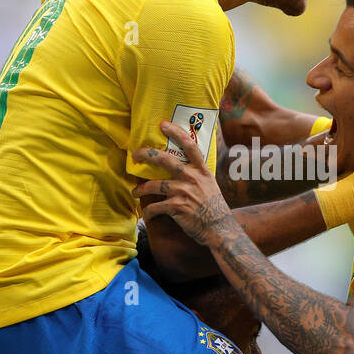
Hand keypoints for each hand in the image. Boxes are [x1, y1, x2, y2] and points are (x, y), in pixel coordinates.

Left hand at [133, 122, 233, 245]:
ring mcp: (183, 192)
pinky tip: (148, 215)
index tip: (163, 124)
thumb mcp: (210, 185)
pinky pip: (155, 207)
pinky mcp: (176, 207)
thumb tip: (183, 168)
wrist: (219, 228)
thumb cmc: (214, 207)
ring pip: (154, 185)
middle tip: (135, 154)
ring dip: (141, 189)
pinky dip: (149, 212)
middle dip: (147, 154)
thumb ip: (197, 175)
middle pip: (165, 160)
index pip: (189, 146)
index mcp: (201, 170)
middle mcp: (191, 178)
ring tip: (135, 192)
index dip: (176, 133)